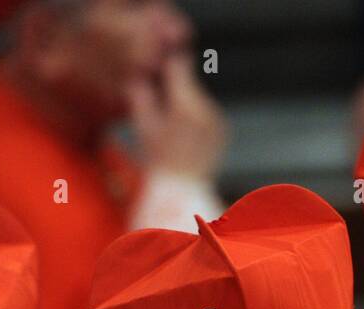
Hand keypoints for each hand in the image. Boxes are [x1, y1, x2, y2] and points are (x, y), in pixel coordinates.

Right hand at [127, 53, 226, 178]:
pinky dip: (193, 117)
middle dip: (173, 85)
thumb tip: (141, 74)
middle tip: (155, 93)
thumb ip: (142, 94)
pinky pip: (205, 113)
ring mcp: (217, 121)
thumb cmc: (157, 162)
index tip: (156, 62)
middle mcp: (207, 111)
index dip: (165, 61)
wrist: (183, 193)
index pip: (178, 66)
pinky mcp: (221, 130)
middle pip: (188, 83)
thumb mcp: (143, 126)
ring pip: (196, 98)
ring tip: (169, 123)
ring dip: (183, 101)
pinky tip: (182, 133)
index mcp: (186, 106)